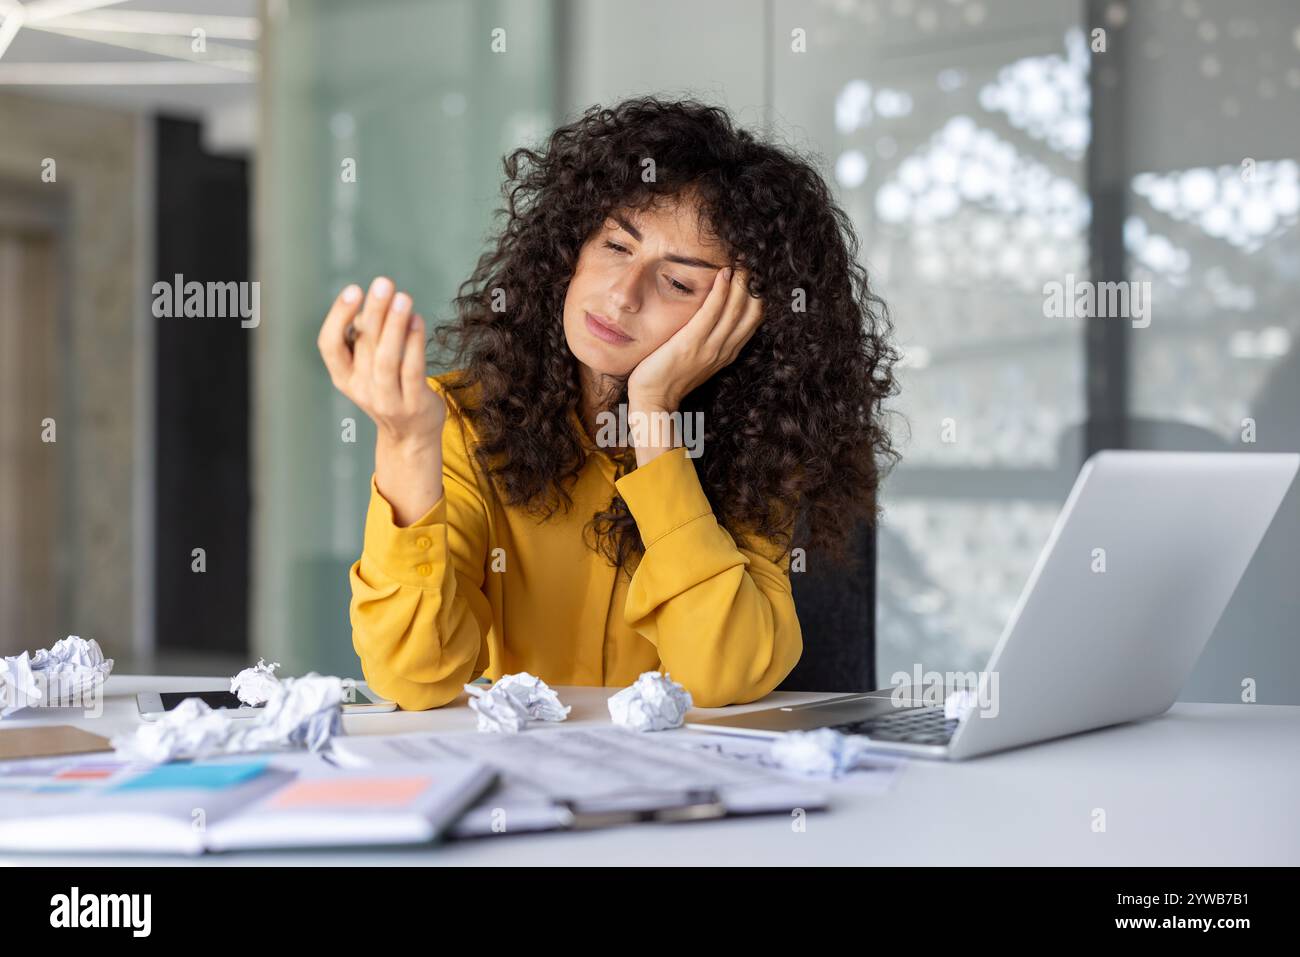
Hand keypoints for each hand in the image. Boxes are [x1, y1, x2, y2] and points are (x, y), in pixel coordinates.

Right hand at [317, 276, 445, 451]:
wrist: (411, 435)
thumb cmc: (390, 388)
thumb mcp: (368, 367)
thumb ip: (366, 338)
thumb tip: (373, 301)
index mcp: (343, 376)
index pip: (329, 345)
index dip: (338, 317)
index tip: (354, 289)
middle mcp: (361, 389)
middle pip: (364, 346)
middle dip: (374, 311)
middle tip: (383, 283)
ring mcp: (387, 400)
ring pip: (386, 359)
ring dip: (395, 326)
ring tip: (403, 298)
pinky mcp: (413, 404)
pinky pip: (412, 371)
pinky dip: (414, 344)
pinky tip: (418, 321)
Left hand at [626, 265, 762, 412]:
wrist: (654, 400)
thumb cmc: (669, 377)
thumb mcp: (698, 358)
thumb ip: (708, 339)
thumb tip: (711, 315)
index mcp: (728, 353)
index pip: (754, 320)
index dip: (758, 295)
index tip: (754, 274)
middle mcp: (724, 349)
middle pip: (752, 312)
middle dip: (754, 284)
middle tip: (749, 261)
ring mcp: (710, 347)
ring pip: (736, 309)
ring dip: (741, 282)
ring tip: (740, 261)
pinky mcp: (691, 343)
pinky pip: (712, 312)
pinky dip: (721, 290)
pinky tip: (723, 273)